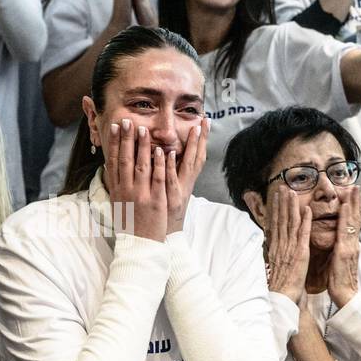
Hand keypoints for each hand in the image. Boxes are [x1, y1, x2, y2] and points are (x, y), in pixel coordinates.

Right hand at [104, 118, 166, 242]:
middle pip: (126, 160)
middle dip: (126, 139)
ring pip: (141, 166)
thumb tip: (110, 167)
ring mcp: (141, 196)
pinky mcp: (156, 202)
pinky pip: (158, 179)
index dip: (115, 144)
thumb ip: (116, 185)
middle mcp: (127, 191)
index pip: (114, 162)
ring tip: (143, 129)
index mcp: (117, 191)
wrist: (139, 246)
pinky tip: (161, 150)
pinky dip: (159, 164)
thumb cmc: (129, 225)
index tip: (115, 128)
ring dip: (142, 146)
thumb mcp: (118, 204)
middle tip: (126, 121)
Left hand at [165, 117, 207, 233]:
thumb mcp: (166, 195)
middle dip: (201, 140)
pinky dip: (168, 166)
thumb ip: (166, 176)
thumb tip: (163, 156)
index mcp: (184, 184)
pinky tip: (167, 152)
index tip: (204, 122)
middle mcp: (184, 187)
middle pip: (196, 160)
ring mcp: (177, 193)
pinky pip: (168, 180)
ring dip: (189, 147)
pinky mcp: (166, 199)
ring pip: (185, 167)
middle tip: (205, 121)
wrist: (156, 240)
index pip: (196, 158)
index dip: (201, 141)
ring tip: (193, 129)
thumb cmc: (159, 216)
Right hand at [264, 183, 311, 303]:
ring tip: (291, 191)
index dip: (275, 209)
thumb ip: (274, 253)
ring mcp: (290, 248)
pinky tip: (307, 209)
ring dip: (291, 206)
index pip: (275, 223)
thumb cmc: (280, 285)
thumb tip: (270, 245)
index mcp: (276, 247)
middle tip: (282, 187)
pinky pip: (303, 234)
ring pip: (290, 222)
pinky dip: (305, 221)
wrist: (282, 297)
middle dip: (281, 202)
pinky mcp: (300, 253)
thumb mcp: (274, 265)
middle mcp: (281, 244)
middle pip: (281, 219)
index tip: (275, 196)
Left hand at [326, 186, 360, 308]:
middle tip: (356, 185)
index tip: (353, 194)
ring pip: (352, 221)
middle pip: (355, 218)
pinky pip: (344, 231)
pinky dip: (345, 217)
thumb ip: (340, 248)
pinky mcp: (344, 252)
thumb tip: (338, 240)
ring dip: (353, 203)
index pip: (353, 223)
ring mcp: (350, 246)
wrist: (345, 296)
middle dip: (356, 201)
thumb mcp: (339, 260)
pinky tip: (344, 207)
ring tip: (353, 189)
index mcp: (350, 245)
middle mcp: (353, 243)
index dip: (354, 208)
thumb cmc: (340, 280)